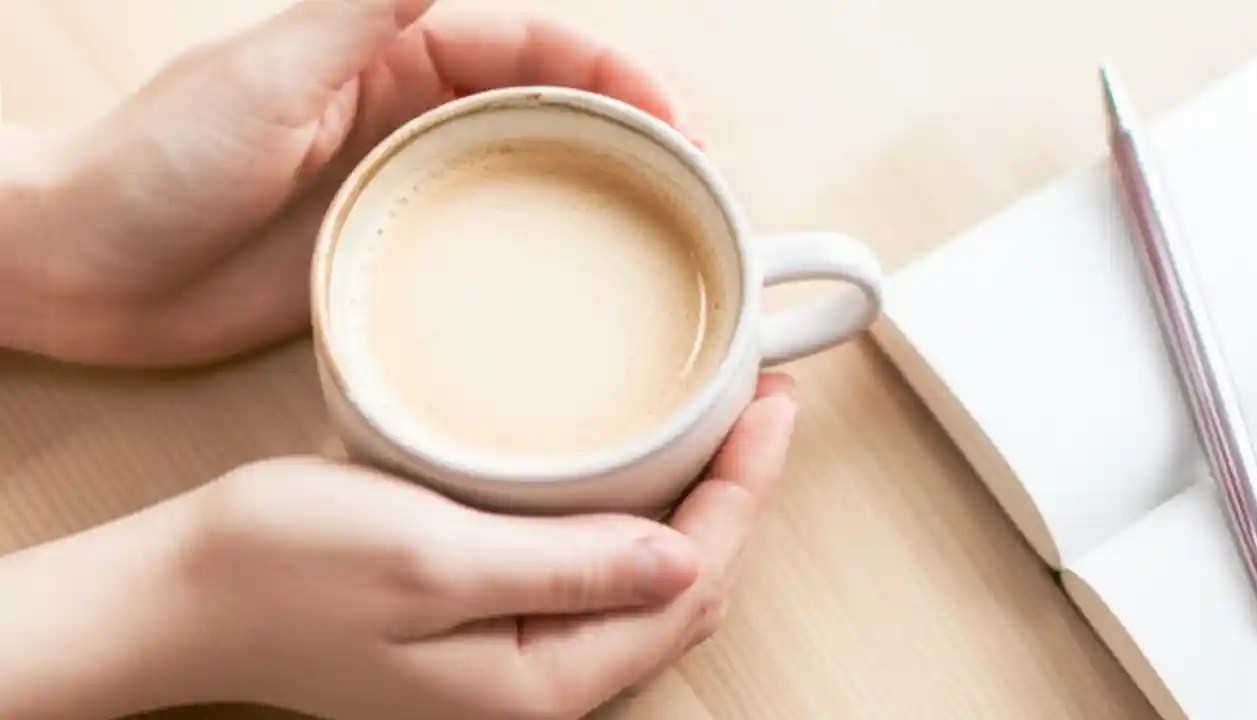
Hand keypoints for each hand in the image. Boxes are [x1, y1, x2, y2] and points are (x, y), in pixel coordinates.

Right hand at [0, 375, 796, 718]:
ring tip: (728, 427)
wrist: (183, 592)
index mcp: (541, 680)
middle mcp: (540, 681)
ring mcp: (514, 652)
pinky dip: (634, 515)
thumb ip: (566, 568)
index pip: (692, 584)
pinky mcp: (486, 618)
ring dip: (695, 505)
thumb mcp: (431, 561)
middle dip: (738, 497)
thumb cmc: (286, 571)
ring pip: (646, 581)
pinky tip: (640, 466)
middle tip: (764, 404)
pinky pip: (593, 572)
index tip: (773, 406)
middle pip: (686, 589)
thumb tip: (687, 558)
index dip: (747, 492)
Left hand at [5, 0, 684, 365]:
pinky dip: (544, 254)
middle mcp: (412, 112)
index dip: (616, 71)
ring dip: (604, 194)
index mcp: (394, 52)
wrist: (77, 267)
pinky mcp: (394, 253)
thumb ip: (372, 1)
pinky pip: (489, 245)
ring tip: (669, 232)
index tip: (676, 119)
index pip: (534, 44)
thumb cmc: (154, 162)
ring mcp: (408, 186)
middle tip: (699, 183)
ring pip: (534, 176)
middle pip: (554, 107)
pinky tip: (581, 283)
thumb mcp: (272, 69)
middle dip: (634, 132)